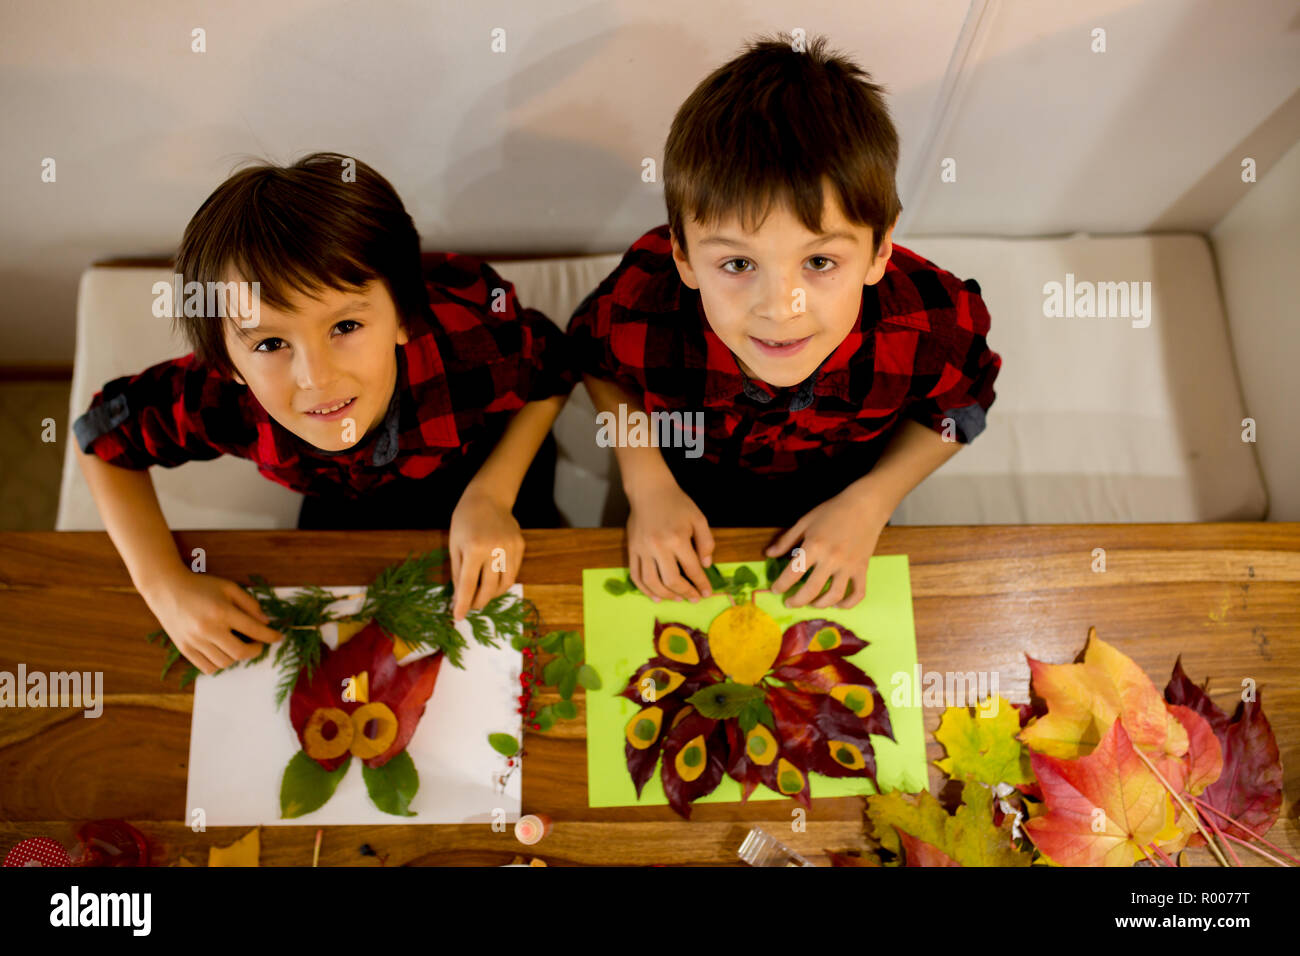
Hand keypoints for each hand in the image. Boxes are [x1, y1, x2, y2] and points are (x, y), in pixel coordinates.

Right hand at [140, 569, 281, 675]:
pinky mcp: (184, 649)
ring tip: (238, 644)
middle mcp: (208, 629)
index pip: (254, 630)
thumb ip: (250, 604)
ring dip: (237, 657)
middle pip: (241, 652)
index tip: (278, 638)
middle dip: (256, 650)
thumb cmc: (201, 586)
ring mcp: (194, 641)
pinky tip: (222, 651)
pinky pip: (207, 668)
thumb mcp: (229, 587)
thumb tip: (266, 623)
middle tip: (257, 643)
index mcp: (222, 612)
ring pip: (225, 662)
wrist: (167, 589)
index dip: (270, 636)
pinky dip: (220, 664)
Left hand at [448, 485, 523, 619]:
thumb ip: (458, 573)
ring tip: (483, 596)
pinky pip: (513, 572)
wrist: (488, 498)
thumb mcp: (455, 545)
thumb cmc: (465, 521)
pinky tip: (493, 581)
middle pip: (488, 588)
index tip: (458, 617)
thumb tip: (459, 598)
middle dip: (478, 602)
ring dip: (492, 595)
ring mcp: (510, 548)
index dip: (463, 604)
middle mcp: (494, 549)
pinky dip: (503, 582)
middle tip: (471, 606)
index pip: (468, 585)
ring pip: (505, 584)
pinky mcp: (520, 546)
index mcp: (474, 548)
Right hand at [625, 472, 714, 602]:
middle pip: (671, 580)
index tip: (707, 593)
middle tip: (694, 598)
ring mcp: (642, 549)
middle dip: (685, 593)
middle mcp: (658, 547)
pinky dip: (645, 589)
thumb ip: (706, 542)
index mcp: (677, 539)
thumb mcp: (699, 518)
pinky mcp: (631, 549)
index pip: (692, 569)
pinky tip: (655, 596)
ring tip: (676, 599)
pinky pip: (635, 575)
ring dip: (665, 595)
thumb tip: (705, 566)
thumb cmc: (677, 503)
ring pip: (652, 582)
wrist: (649, 490)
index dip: (701, 584)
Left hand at [764, 487, 889, 608]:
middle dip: (796, 601)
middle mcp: (831, 559)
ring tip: (810, 604)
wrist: (865, 506)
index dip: (781, 585)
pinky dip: (847, 604)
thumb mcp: (805, 521)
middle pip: (811, 590)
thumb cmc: (832, 511)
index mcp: (814, 546)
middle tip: (789, 602)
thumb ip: (786, 540)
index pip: (792, 573)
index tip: (776, 589)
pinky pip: (857, 593)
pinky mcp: (862, 569)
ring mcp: (848, 566)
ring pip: (833, 596)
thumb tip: (769, 554)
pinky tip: (837, 604)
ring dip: (819, 605)